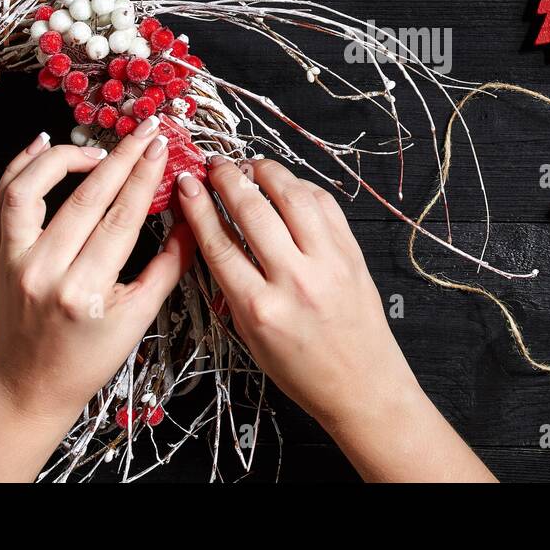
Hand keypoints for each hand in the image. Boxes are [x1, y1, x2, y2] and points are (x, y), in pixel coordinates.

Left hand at [0, 117, 189, 481]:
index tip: (161, 149)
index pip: (121, 218)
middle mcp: (45, 271)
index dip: (144, 177)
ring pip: (32, 188)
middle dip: (121, 157)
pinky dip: (21, 166)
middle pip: (86, 197)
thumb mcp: (139, 318)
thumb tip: (189, 218)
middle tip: (145, 131)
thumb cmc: (88, 359)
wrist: (31, 387)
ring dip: (66, 157)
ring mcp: (15, 260)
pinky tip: (43, 144)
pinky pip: (3, 199)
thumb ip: (168, 266)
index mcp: (84, 291)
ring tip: (98, 148)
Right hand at [174, 156, 494, 481]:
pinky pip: (325, 206)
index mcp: (261, 309)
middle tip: (215, 165)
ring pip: (293, 197)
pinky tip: (287, 184)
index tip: (187, 185)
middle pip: (253, 211)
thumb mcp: (250, 338)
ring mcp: (328, 262)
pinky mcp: (352, 253)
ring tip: (249, 165)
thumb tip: (213, 237)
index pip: (220, 243)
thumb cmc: (305, 371)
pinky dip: (302, 187)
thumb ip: (232, 288)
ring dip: (267, 172)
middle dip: (228, 179)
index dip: (198, 207)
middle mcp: (295, 281)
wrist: (362, 385)